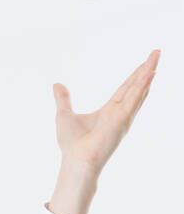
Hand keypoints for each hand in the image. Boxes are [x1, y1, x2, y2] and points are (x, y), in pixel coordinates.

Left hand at [52, 49, 159, 175]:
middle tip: (156, 52)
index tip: (144, 63)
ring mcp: (123, 117)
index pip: (125, 89)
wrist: (75, 161)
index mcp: (109, 112)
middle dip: (147, 69)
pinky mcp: (123, 120)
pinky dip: (143, 85)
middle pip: (136, 86)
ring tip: (156, 56)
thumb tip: (57, 85)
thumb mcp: (64, 115)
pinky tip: (150, 72)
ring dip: (148, 72)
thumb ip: (63, 100)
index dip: (135, 76)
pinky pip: (135, 98)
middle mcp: (119, 113)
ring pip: (139, 89)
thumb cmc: (71, 145)